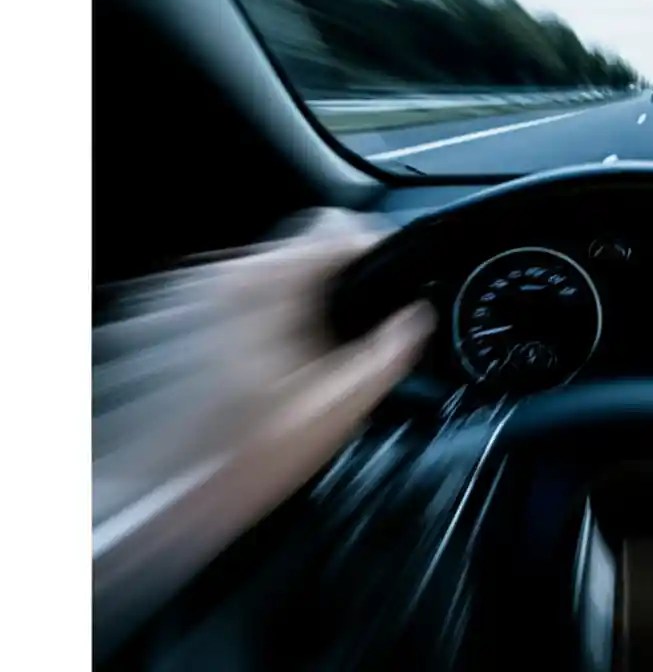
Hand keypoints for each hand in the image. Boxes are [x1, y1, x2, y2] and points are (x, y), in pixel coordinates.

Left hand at [93, 209, 433, 652]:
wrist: (163, 500)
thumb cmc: (240, 461)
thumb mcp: (337, 409)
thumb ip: (389, 352)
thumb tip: (417, 320)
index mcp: (259, 286)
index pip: (336, 229)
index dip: (375, 253)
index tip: (393, 278)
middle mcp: (211, 277)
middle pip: (298, 253)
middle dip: (330, 290)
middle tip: (343, 345)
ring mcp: (175, 294)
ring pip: (260, 276)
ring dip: (285, 306)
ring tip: (292, 369)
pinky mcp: (157, 317)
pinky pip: (223, 300)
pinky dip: (247, 322)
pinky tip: (252, 374)